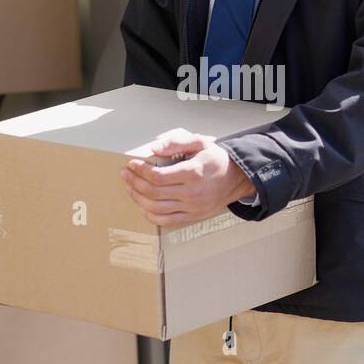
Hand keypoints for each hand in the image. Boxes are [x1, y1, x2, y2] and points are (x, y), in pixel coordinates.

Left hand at [119, 128, 255, 225]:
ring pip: (156, 208)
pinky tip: (142, 205)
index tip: (132, 164)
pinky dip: (150, 215)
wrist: (236, 179)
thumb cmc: (216, 160)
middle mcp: (192, 192)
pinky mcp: (192, 216)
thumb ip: (176, 143)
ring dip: (138, 198)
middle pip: (153, 192)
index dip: (140, 171)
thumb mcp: (199, 143)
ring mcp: (192, 207)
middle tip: (126, 174)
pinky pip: (166, 220)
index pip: (158, 176)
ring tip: (130, 187)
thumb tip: (154, 148)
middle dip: (135, 182)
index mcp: (192, 173)